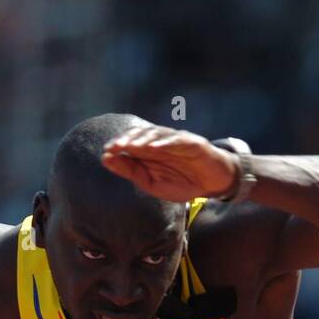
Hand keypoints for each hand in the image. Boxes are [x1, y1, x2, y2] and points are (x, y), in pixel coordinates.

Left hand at [101, 124, 239, 201]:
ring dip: (142, 139)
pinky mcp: (192, 143)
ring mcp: (176, 140)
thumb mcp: (153, 184)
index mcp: (149, 151)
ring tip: (130, 146)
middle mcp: (161, 142)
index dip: (118, 145)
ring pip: (157, 134)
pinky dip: (164, 143)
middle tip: (114, 147)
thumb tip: (105, 159)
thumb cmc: (183, 183)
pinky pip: (176, 140)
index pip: (131, 142)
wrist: (212, 184)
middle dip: (127, 140)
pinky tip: (153, 148)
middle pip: (141, 134)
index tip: (106, 152)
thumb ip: (132, 172)